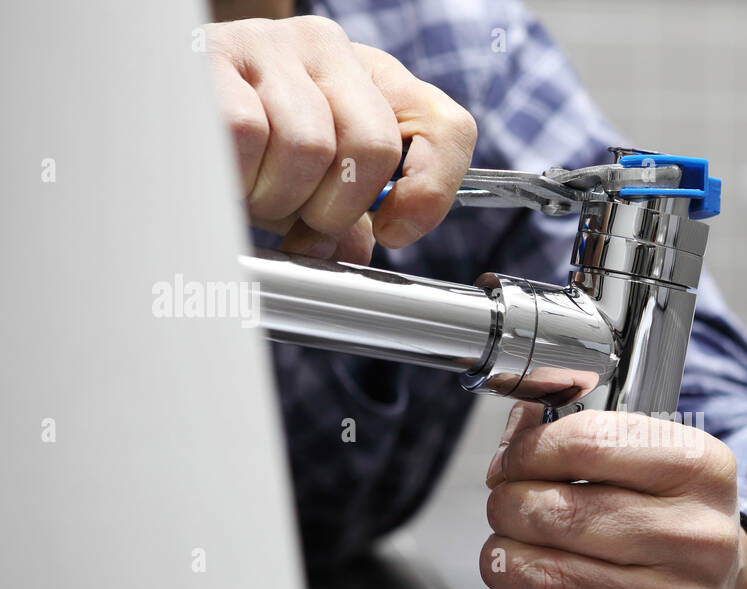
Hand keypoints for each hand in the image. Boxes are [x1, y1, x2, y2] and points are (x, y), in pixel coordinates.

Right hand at [204, 15, 476, 262]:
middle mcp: (327, 49)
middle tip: (302, 220)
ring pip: (307, 146)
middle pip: (373, 146)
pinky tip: (227, 176)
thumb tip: (356, 253)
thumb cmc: (251, 151)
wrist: (168, 106)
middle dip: (337, 208)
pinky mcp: (211, 57)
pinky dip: (238, 176)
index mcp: (373, 79)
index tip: (393, 230)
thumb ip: (354, 217)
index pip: (446, 127)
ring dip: (279, 197)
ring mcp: (270, 45)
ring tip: (255, 192)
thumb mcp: (317, 184)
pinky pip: (246, 134)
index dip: (430, 191)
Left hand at [480, 404, 746, 588]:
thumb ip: (581, 440)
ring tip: (510, 549)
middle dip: (508, 506)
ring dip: (504, 560)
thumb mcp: (650, 460)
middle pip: (558, 514)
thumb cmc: (672, 520)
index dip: (527, 451)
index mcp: (701, 469)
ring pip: (547, 577)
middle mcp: (697, 536)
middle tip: (506, 506)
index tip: (512, 461)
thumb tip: (516, 438)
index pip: (587, 444)